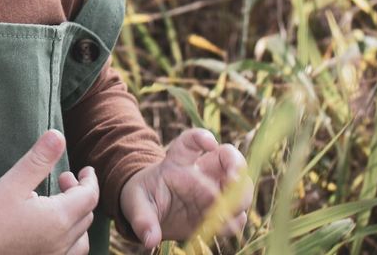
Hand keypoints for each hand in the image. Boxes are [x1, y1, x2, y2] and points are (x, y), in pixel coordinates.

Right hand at [0, 130, 98, 254]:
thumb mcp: (13, 182)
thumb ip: (39, 159)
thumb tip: (58, 135)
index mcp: (59, 217)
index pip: (90, 196)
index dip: (90, 180)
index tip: (85, 169)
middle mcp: (63, 240)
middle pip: (87, 214)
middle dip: (80, 192)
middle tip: (62, 178)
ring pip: (82, 235)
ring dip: (78, 216)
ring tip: (61, 204)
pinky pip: (72, 252)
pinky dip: (72, 238)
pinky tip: (56, 230)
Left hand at [119, 129, 250, 247]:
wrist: (150, 213)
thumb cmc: (144, 198)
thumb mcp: (135, 203)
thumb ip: (142, 218)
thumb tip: (150, 239)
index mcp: (178, 161)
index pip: (191, 141)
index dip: (202, 137)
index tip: (209, 142)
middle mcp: (202, 172)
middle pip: (229, 157)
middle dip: (236, 166)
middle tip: (233, 180)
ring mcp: (214, 191)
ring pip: (240, 186)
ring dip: (241, 196)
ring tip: (230, 209)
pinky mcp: (219, 213)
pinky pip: (236, 215)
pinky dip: (236, 221)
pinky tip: (226, 227)